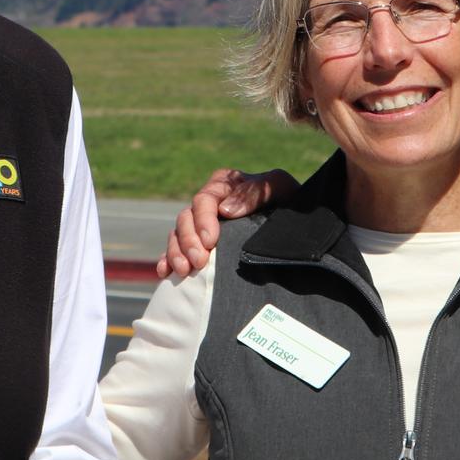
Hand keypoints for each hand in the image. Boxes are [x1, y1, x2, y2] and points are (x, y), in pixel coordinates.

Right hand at [155, 168, 299, 277]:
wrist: (295, 225)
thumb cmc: (289, 201)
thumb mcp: (277, 188)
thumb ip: (254, 192)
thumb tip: (226, 210)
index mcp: (224, 186)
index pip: (204, 199)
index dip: (203, 220)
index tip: (210, 241)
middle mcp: (209, 204)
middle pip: (186, 219)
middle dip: (188, 241)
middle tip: (198, 262)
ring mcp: (201, 225)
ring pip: (177, 235)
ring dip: (176, 252)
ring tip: (183, 271)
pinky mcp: (198, 245)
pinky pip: (175, 250)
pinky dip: (167, 260)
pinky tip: (164, 273)